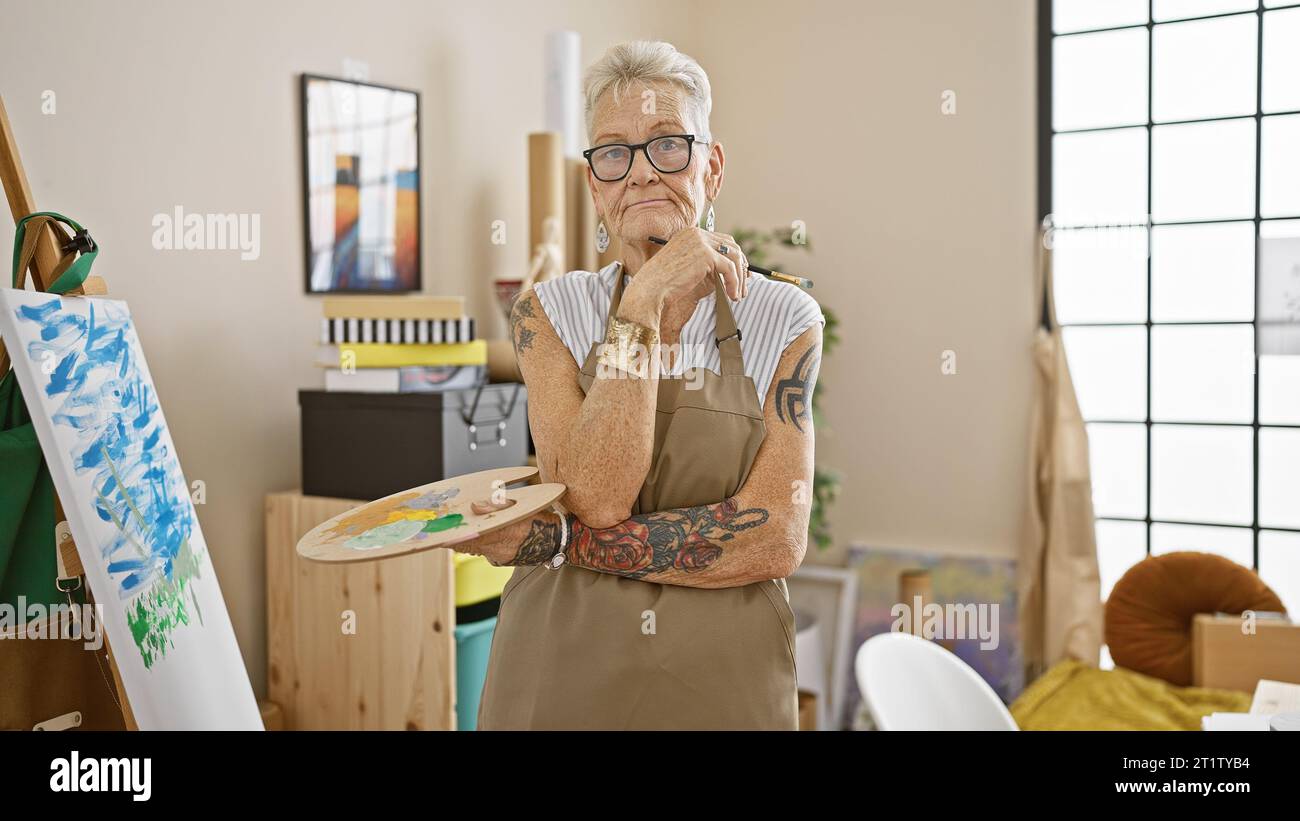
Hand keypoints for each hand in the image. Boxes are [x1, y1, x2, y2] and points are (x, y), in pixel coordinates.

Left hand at [442, 509, 565, 566]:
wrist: (557, 541)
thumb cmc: (540, 519)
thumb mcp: (522, 505)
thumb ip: (497, 505)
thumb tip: (474, 506)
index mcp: (506, 531)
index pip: (473, 534)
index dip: (454, 533)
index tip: (440, 530)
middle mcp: (501, 548)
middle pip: (469, 544)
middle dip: (454, 537)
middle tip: (440, 529)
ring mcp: (501, 557)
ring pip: (474, 549)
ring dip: (464, 541)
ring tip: (452, 533)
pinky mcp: (502, 561)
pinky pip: (484, 552)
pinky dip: (477, 544)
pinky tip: (476, 537)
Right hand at [630, 227, 751, 310]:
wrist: (650, 289)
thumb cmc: (665, 284)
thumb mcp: (690, 270)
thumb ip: (709, 266)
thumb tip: (736, 272)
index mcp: (690, 234)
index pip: (721, 241)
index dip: (733, 258)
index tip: (739, 275)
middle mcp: (696, 233)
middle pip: (731, 245)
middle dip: (741, 266)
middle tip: (743, 286)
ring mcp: (701, 242)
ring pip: (734, 256)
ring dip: (739, 277)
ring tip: (738, 295)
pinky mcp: (706, 255)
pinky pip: (730, 268)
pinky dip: (734, 283)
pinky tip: (732, 295)